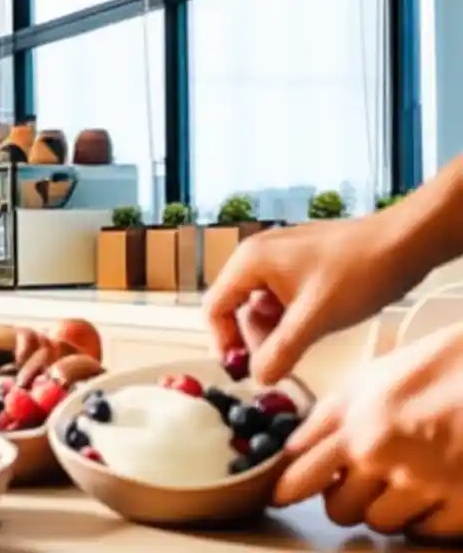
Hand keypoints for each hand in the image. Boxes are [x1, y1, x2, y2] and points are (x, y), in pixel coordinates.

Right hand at [204, 218, 420, 384]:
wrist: (407, 241)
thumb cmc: (358, 273)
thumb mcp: (316, 318)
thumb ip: (281, 351)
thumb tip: (258, 380)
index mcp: (250, 262)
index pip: (214, 308)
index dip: (224, 342)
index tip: (245, 370)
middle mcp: (257, 255)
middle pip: (237, 308)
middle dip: (257, 338)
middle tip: (284, 360)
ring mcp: (280, 256)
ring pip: (262, 304)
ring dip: (278, 329)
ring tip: (308, 339)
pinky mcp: (301, 260)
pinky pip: (282, 295)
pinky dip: (293, 316)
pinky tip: (318, 323)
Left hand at [273, 324, 462, 536]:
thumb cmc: (437, 369)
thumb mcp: (370, 379)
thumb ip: (330, 417)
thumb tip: (297, 449)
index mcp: (352, 422)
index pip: (299, 475)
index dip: (288, 489)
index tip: (282, 495)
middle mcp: (380, 456)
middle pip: (339, 509)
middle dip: (346, 500)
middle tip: (363, 482)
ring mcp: (422, 483)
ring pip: (380, 523)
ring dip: (387, 509)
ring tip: (405, 480)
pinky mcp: (461, 504)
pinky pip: (425, 531)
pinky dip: (426, 518)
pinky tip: (435, 490)